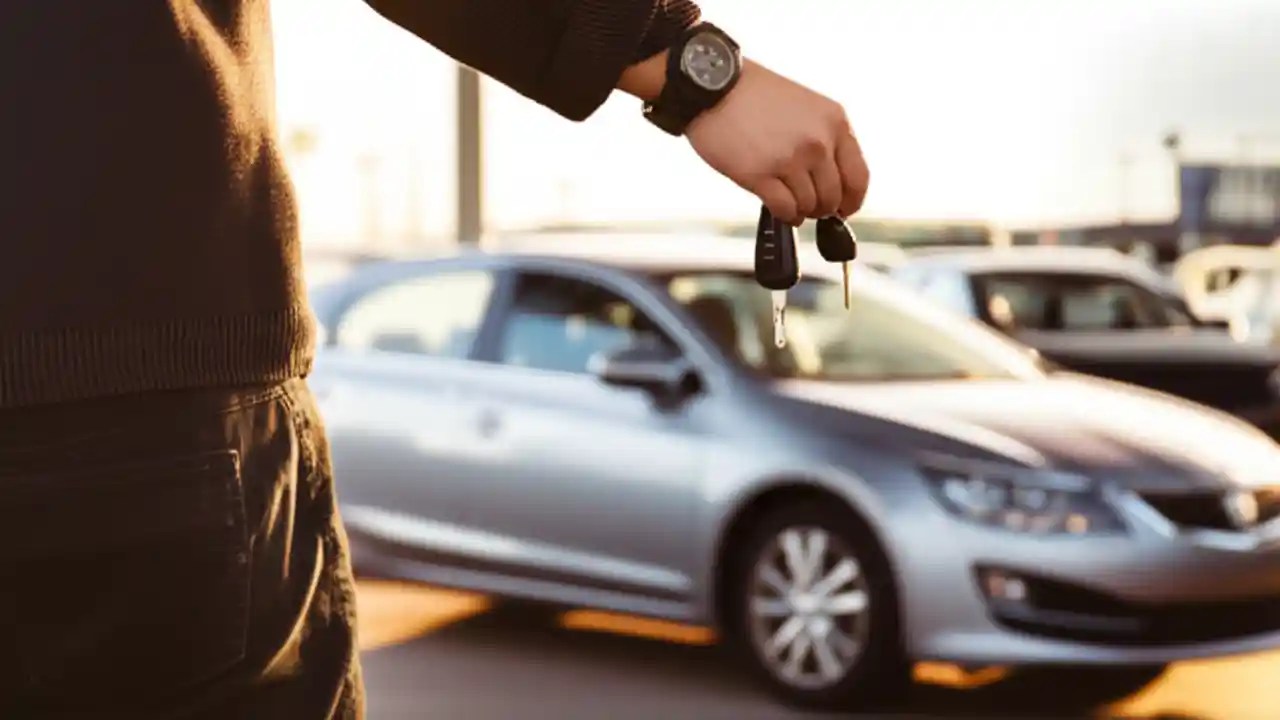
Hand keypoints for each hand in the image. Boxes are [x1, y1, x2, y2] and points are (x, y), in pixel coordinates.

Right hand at [685, 60, 867, 224]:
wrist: (714, 86)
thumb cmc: (754, 95)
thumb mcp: (806, 106)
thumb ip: (825, 139)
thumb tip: (832, 181)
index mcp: (834, 122)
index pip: (858, 176)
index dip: (852, 200)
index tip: (845, 208)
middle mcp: (818, 142)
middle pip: (833, 196)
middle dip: (822, 208)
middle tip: (811, 207)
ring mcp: (790, 160)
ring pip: (810, 206)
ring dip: (802, 211)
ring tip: (790, 203)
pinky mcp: (761, 176)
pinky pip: (786, 210)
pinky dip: (786, 216)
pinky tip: (781, 210)